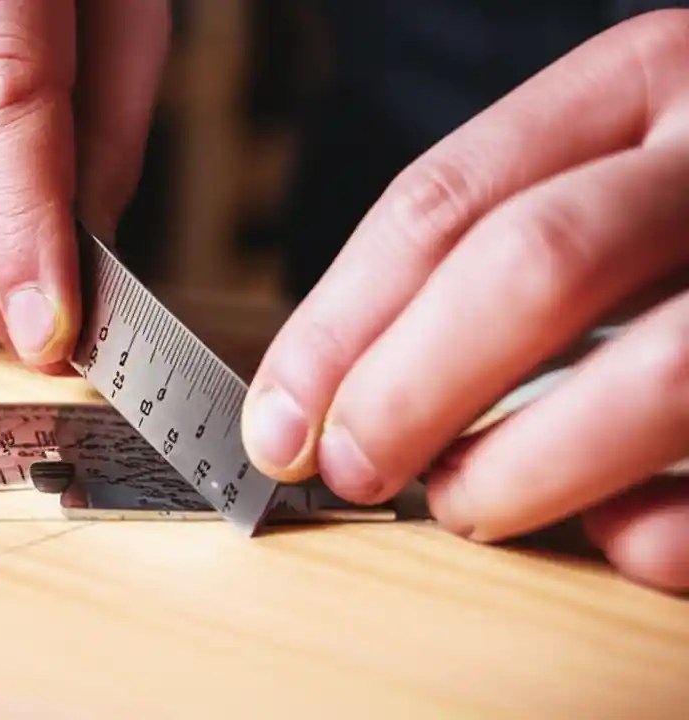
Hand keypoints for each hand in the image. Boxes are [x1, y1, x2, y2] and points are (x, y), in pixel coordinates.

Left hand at [241, 10, 688, 591]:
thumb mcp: (603, 172)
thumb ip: (493, 255)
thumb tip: (346, 406)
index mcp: (640, 82)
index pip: (442, 200)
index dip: (337, 327)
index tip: (276, 422)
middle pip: (534, 266)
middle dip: (415, 390)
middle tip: (352, 468)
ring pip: (659, 373)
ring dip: (530, 465)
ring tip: (469, 502)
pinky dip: (672, 529)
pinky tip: (623, 539)